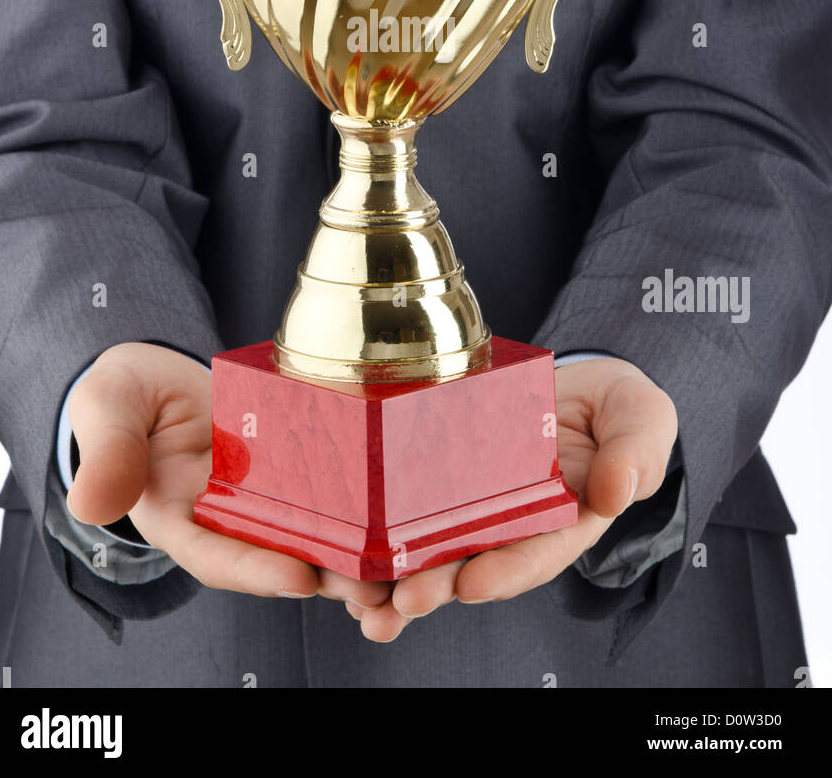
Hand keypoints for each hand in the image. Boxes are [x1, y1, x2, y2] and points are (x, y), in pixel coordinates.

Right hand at [66, 342, 390, 609]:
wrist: (159, 377)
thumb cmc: (128, 394)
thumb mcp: (108, 409)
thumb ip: (108, 451)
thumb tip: (91, 502)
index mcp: (180, 518)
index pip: (216, 554)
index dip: (255, 569)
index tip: (297, 577)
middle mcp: (231, 521)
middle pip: (280, 558)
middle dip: (327, 578)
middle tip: (374, 589)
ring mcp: (269, 501)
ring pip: (319, 539)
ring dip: (361, 561)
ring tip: (407, 575)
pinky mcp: (302, 474)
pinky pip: (338, 499)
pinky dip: (373, 516)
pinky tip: (413, 521)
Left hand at [347, 356, 677, 639]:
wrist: (584, 384)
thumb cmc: (617, 408)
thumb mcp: (642, 418)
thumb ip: (637, 451)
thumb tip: (619, 489)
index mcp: (566, 518)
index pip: (536, 552)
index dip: (505, 570)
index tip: (472, 582)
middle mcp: (516, 526)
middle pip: (474, 565)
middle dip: (437, 587)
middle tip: (401, 600)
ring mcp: (478, 512)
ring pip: (434, 557)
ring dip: (396, 585)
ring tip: (363, 601)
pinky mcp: (444, 489)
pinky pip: (410, 524)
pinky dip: (378, 552)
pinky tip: (345, 573)